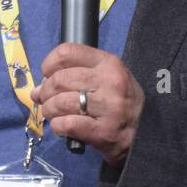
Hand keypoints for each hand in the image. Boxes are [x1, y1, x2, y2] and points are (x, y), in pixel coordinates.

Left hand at [31, 43, 144, 165]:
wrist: (147, 133)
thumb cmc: (122, 103)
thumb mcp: (108, 78)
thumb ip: (76, 75)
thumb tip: (39, 87)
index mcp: (109, 64)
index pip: (67, 52)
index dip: (49, 64)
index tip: (47, 74)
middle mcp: (109, 82)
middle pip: (60, 80)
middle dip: (46, 92)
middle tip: (46, 100)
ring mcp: (108, 107)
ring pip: (60, 102)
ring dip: (49, 110)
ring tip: (53, 114)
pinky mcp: (103, 131)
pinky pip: (67, 124)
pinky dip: (58, 126)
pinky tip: (62, 126)